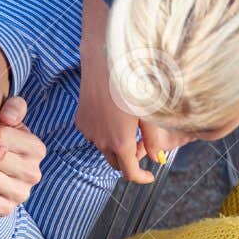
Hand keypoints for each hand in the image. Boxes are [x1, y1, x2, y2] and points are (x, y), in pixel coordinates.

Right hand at [76, 63, 158, 185]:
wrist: (105, 61)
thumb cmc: (134, 83)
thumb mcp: (149, 112)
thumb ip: (152, 139)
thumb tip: (157, 157)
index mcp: (122, 142)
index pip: (130, 173)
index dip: (141, 178)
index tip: (149, 175)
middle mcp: (103, 142)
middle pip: (115, 163)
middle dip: (128, 160)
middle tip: (140, 146)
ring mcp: (89, 133)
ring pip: (104, 147)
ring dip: (115, 144)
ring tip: (125, 122)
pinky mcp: (81, 122)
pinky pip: (94, 133)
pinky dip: (104, 130)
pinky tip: (111, 111)